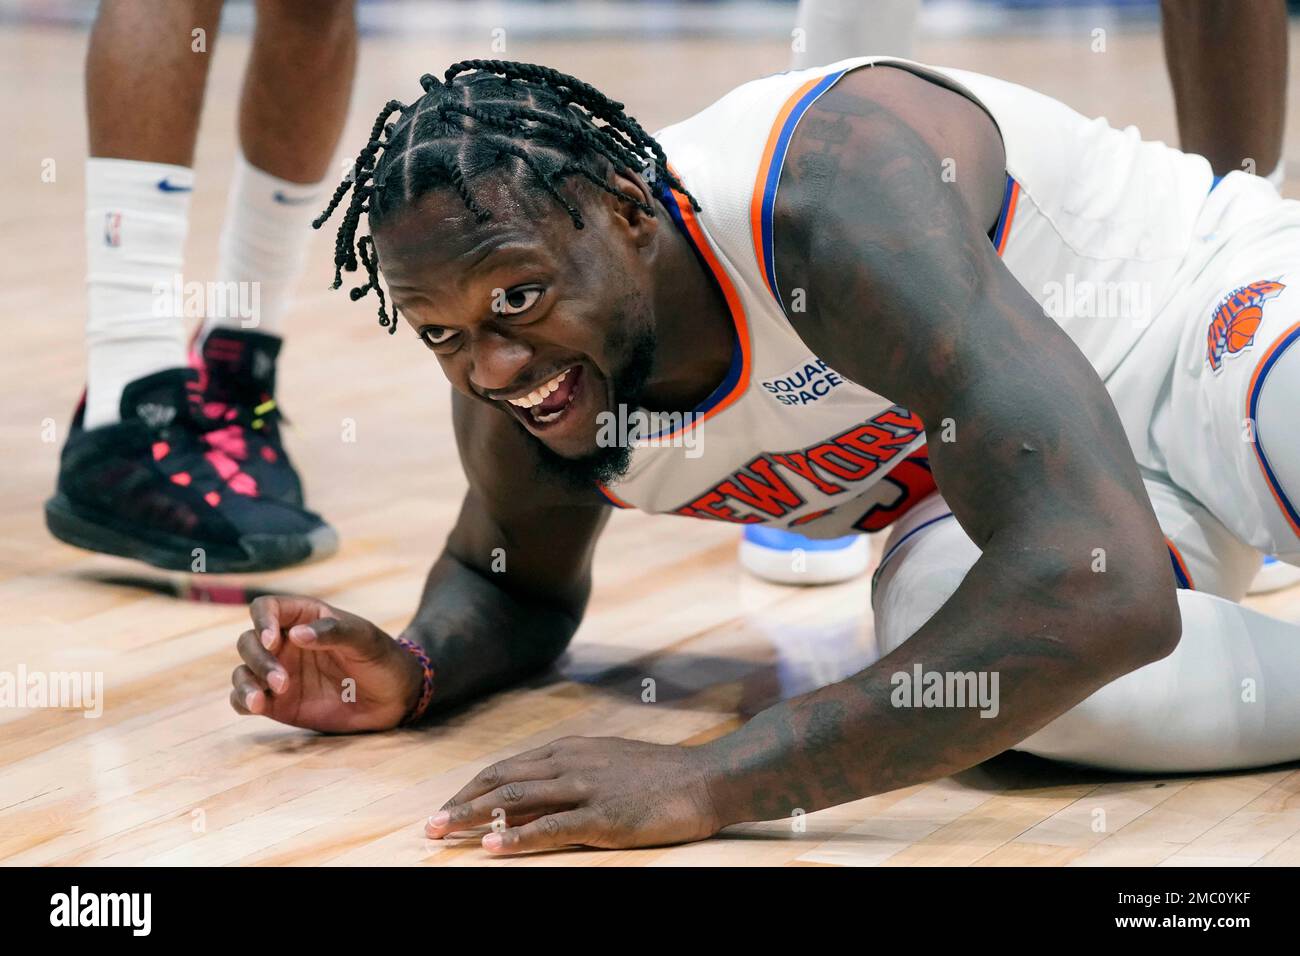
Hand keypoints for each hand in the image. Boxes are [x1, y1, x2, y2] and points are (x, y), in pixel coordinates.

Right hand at [230, 595, 422, 732]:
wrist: (395, 698)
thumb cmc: (382, 659)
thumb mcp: (365, 641)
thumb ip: (333, 633)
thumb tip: (294, 635)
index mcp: (304, 617)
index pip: (267, 608)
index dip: (262, 621)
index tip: (272, 641)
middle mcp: (285, 643)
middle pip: (249, 641)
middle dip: (258, 659)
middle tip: (282, 681)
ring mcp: (280, 673)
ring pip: (243, 670)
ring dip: (246, 683)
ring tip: (261, 701)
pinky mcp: (278, 702)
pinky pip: (246, 699)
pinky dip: (243, 701)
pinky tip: (256, 707)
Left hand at [426, 736, 721, 852]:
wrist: (707, 778)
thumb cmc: (661, 774)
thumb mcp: (609, 761)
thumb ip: (571, 772)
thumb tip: (534, 791)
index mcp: (571, 749)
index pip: (507, 767)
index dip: (473, 788)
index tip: (449, 806)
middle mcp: (571, 763)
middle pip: (501, 781)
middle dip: (462, 803)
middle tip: (431, 827)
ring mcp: (586, 789)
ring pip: (516, 800)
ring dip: (474, 818)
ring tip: (444, 834)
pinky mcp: (604, 817)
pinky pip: (551, 828)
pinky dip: (517, 838)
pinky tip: (492, 849)